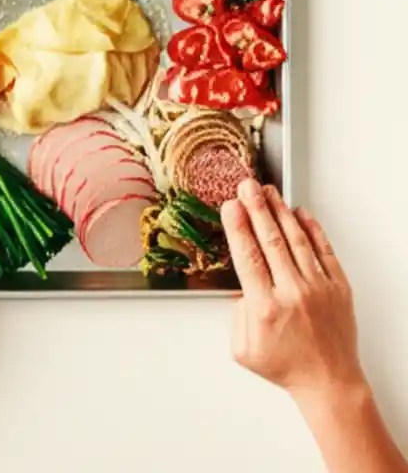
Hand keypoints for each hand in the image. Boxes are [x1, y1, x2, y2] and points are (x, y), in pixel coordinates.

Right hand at [222, 179, 364, 403]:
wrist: (329, 381)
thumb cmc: (287, 367)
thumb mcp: (243, 348)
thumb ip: (237, 314)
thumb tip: (242, 286)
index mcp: (265, 308)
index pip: (247, 257)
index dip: (237, 228)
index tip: (230, 207)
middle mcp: (293, 293)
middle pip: (270, 240)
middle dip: (256, 209)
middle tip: (247, 187)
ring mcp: (319, 288)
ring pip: (296, 240)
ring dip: (280, 212)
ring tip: (268, 192)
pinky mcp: (339, 288)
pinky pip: (324, 251)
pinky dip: (312, 230)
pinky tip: (301, 214)